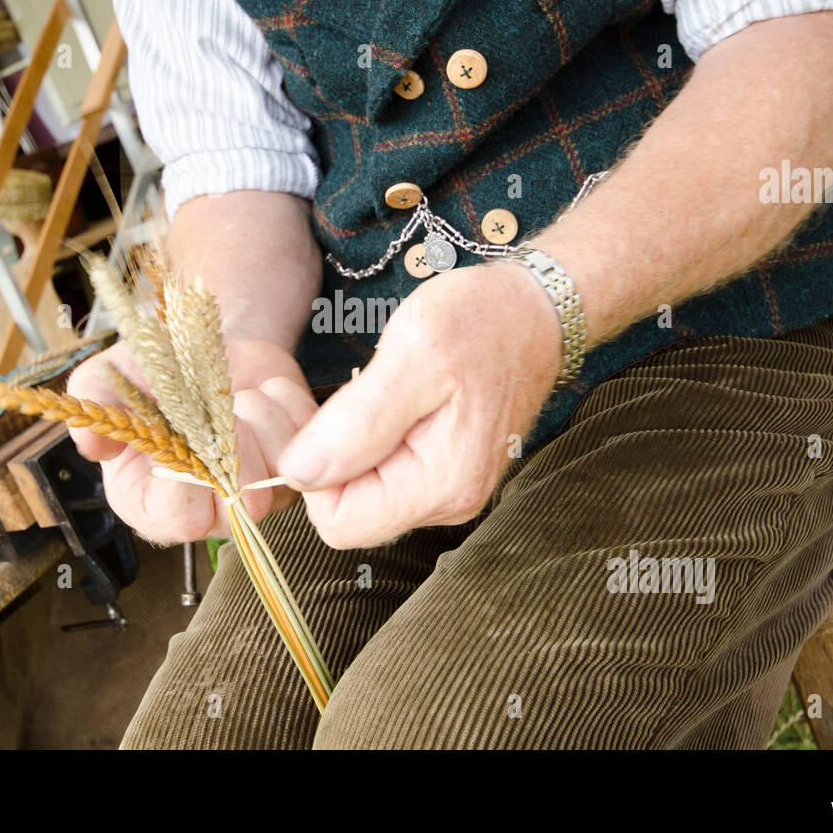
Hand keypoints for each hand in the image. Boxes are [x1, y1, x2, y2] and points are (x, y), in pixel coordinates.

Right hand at [67, 337, 317, 543]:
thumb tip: (93, 445)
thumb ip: (95, 405)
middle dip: (234, 443)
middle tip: (220, 407)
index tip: (185, 438)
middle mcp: (213, 508)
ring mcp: (261, 487)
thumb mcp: (111, 378)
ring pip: (280, 471)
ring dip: (260, 417)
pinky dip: (286, 401)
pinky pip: (309, 438)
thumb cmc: (153, 375)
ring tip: (237, 395)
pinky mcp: (298, 457)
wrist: (205, 351)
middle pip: (243, 504)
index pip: (180, 521)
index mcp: (156, 502)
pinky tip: (264, 389)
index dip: (188, 482)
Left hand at [278, 261, 562, 548]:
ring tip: (328, 391)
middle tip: (299, 394)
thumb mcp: (411, 356)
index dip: (308, 472)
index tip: (299, 410)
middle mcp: (447, 501)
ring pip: (358, 493)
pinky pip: (377, 474)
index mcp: (442, 484)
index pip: (339, 522)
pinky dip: (353, 442)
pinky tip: (356, 400)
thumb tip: (299, 473)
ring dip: (331, 447)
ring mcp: (445, 488)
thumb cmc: (481, 321)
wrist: (533, 310)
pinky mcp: (439, 470)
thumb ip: (356, 422)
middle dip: (313, 458)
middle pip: (346, 511)